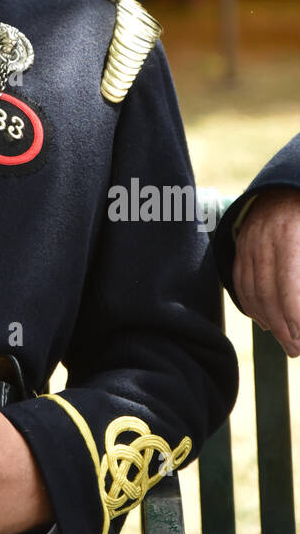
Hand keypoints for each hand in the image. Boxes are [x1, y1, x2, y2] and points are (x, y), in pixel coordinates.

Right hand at [234, 188, 299, 355]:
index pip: (290, 288)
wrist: (290, 183)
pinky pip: (240, 280)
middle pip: (269, 294)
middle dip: (285, 328)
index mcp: (291, 235)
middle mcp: (265, 238)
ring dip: (269, 322)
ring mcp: (249, 241)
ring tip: (286, 341)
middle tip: (297, 350)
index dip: (297, 317)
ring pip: (252, 291)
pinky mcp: (241, 243)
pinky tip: (264, 321)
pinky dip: (250, 304)